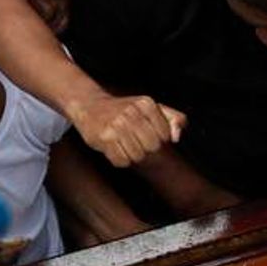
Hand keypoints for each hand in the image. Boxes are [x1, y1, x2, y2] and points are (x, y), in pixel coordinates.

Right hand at [69, 92, 185, 166]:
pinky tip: (114, 148)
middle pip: (152, 148)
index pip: (164, 136)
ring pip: (138, 156)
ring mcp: (117, 125)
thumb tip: (176, 138)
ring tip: (123, 143)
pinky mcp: (105, 138)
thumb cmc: (124, 110)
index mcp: (147, 104)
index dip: (157, 139)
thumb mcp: (151, 107)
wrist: (89, 106)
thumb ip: (173, 118)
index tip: (145, 133)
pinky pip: (122, 162)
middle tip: (134, 140)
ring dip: (132, 155)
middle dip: (145, 148)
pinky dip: (119, 160)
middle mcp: (132, 112)